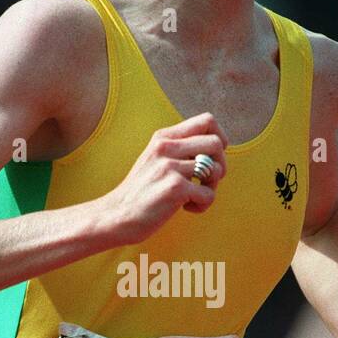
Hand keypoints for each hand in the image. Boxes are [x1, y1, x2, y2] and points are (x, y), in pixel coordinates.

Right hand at [101, 113, 227, 243]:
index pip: (207, 121)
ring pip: (216, 170)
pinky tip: (187, 208)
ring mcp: (170, 167)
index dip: (220, 138)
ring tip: (194, 196)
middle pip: (217, 143)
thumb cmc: (141, 192)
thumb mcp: (155, 159)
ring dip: (212, 187)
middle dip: (221, 164)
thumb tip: (216, 147)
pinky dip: (203, 205)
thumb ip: (179, 149)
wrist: (116, 216)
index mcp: (163, 137)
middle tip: (206, 181)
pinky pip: (209, 194)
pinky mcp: (175, 188)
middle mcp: (166, 147)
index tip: (212, 158)